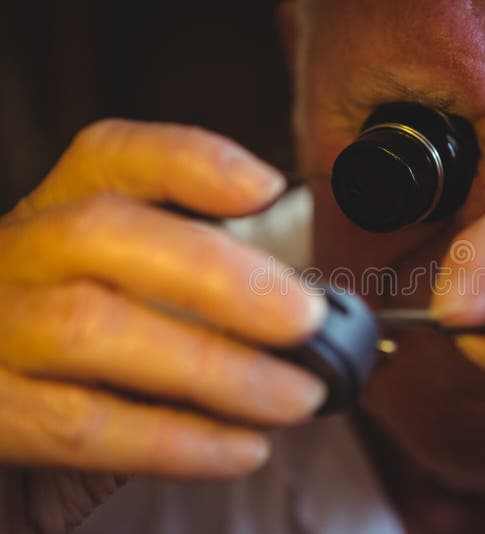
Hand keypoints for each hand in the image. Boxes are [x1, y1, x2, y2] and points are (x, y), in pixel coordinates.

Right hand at [0, 119, 327, 532]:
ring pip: (87, 327)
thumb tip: (302, 324)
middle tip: (305, 316)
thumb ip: (191, 305)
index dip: (189, 162)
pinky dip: (174, 440)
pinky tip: (241, 448)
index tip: (267, 187)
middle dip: (217, 275)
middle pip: (102, 233)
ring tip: (292, 396)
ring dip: (212, 365)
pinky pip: (78, 424)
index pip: (111, 158)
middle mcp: (12, 261)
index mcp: (56, 222)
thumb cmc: (75, 366)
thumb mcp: (121, 308)